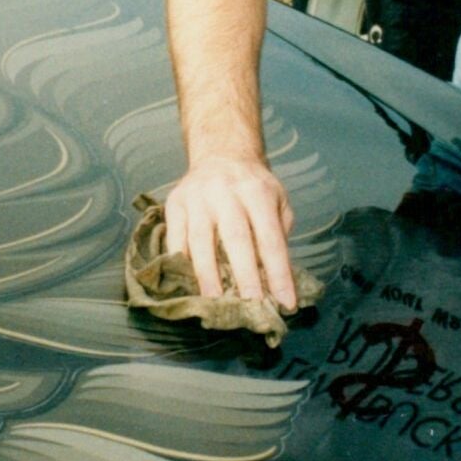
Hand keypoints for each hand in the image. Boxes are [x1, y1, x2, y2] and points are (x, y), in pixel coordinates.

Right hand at [163, 156, 296, 309]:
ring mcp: (196, 198)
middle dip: (244, 275)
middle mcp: (226, 192)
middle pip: (235, 238)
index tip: (285, 303)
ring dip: (208, 274)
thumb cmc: (253, 187)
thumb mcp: (277, 201)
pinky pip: (175, 237)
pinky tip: (188, 282)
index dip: (278, 273)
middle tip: (251, 306)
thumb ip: (279, 235)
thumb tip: (276, 280)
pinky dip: (181, 262)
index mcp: (257, 192)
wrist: (221, 154)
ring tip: (214, 301)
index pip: (270, 238)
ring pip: (200, 240)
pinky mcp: (175, 204)